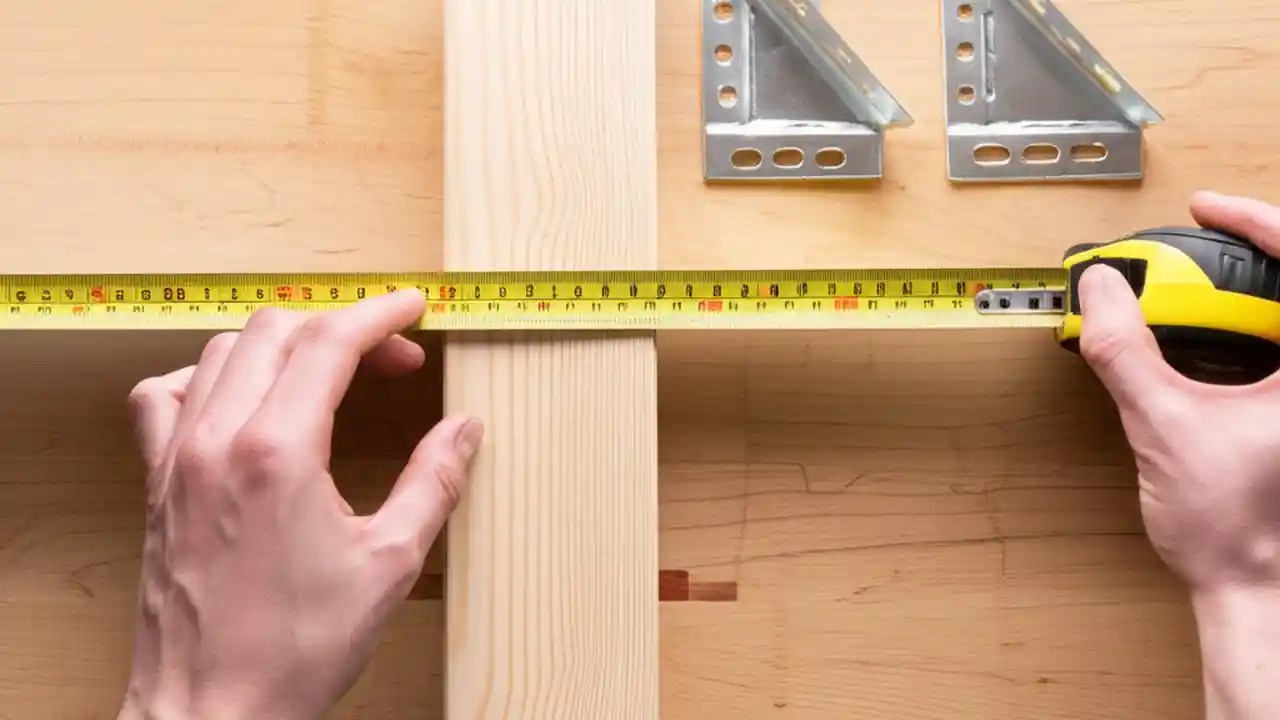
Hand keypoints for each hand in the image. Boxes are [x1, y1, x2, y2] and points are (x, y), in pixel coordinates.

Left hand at [116, 289, 482, 719]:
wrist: (209, 711)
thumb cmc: (293, 650)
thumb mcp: (389, 564)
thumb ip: (433, 482)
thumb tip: (464, 429)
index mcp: (277, 452)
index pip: (329, 343)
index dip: (379, 315)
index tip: (413, 308)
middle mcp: (216, 441)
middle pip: (277, 332)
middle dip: (344, 328)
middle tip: (394, 357)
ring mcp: (176, 459)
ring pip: (223, 351)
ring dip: (283, 343)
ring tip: (330, 370)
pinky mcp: (156, 483)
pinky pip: (164, 395)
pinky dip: (206, 375)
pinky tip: (238, 396)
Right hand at [1078, 191, 1279, 718]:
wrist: (1259, 592)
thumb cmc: (1237, 529)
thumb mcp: (1164, 424)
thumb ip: (1125, 349)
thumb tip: (1103, 290)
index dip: (1256, 222)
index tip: (1207, 210)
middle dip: (1247, 255)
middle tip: (1193, 252)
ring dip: (1249, 294)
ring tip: (1198, 292)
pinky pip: (1278, 350)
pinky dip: (1251, 331)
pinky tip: (1212, 345)